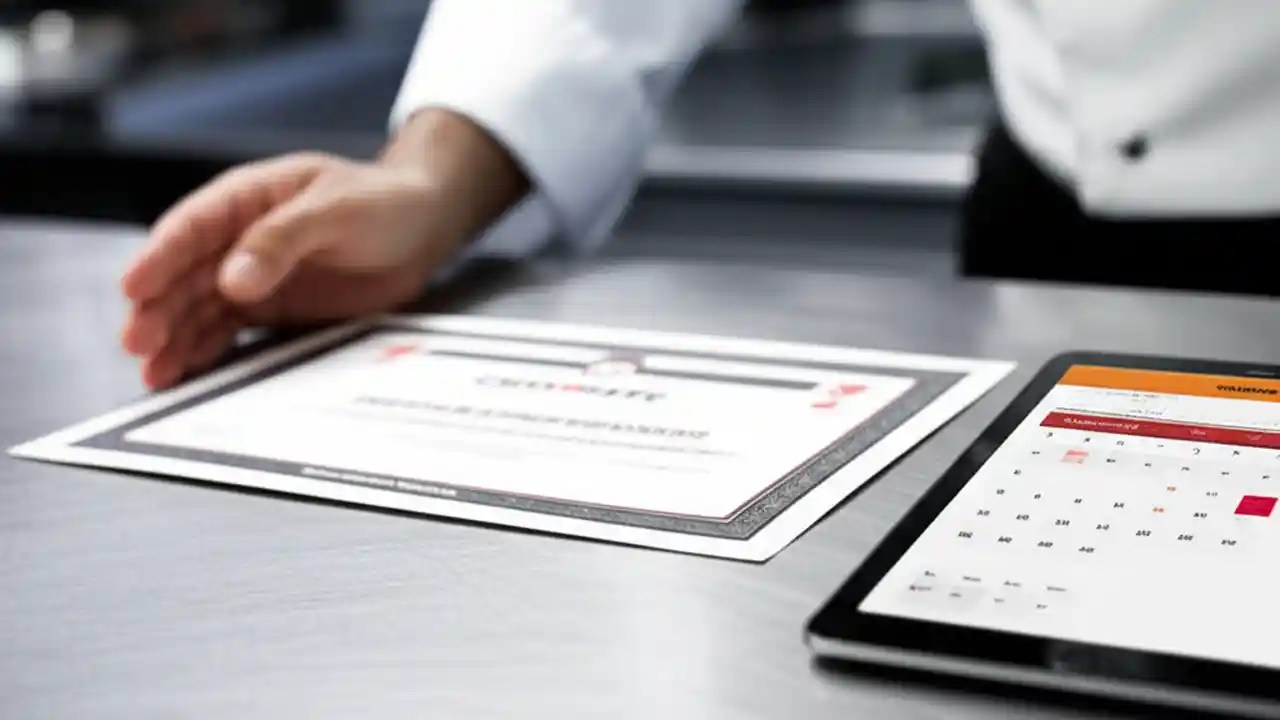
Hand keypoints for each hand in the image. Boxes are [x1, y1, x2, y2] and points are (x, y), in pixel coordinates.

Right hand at [119, 110, 527, 389]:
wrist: (425, 226)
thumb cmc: (382, 201)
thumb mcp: (335, 210)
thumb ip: (283, 240)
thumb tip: (232, 280)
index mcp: (247, 198)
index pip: (191, 228)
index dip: (159, 258)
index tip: (134, 288)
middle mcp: (238, 239)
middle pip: (185, 275)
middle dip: (157, 310)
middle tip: (137, 345)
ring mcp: (253, 277)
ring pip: (200, 310)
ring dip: (174, 339)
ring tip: (153, 374)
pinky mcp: (272, 309)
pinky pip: (230, 333)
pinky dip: (206, 353)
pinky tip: (184, 376)